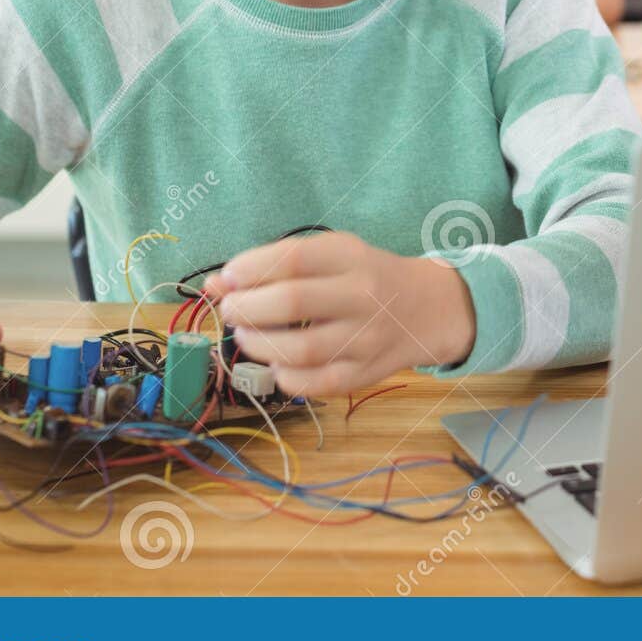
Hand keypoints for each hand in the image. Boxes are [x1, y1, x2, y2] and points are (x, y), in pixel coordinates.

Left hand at [202, 231, 475, 396]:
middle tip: (232, 311)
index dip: (249, 269)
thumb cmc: (365, 277)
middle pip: (293, 302)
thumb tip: (215, 283)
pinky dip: (286, 378)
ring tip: (247, 337)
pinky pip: (318, 383)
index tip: (228, 278)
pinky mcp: (366, 373)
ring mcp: (367, 337)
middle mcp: (363, 295)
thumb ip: (274, 267)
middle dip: (247, 308)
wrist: (426, 308)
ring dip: (260, 345)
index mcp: (351, 257)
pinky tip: (276, 364)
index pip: (292, 258)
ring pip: (302, 350)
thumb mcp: (330, 256)